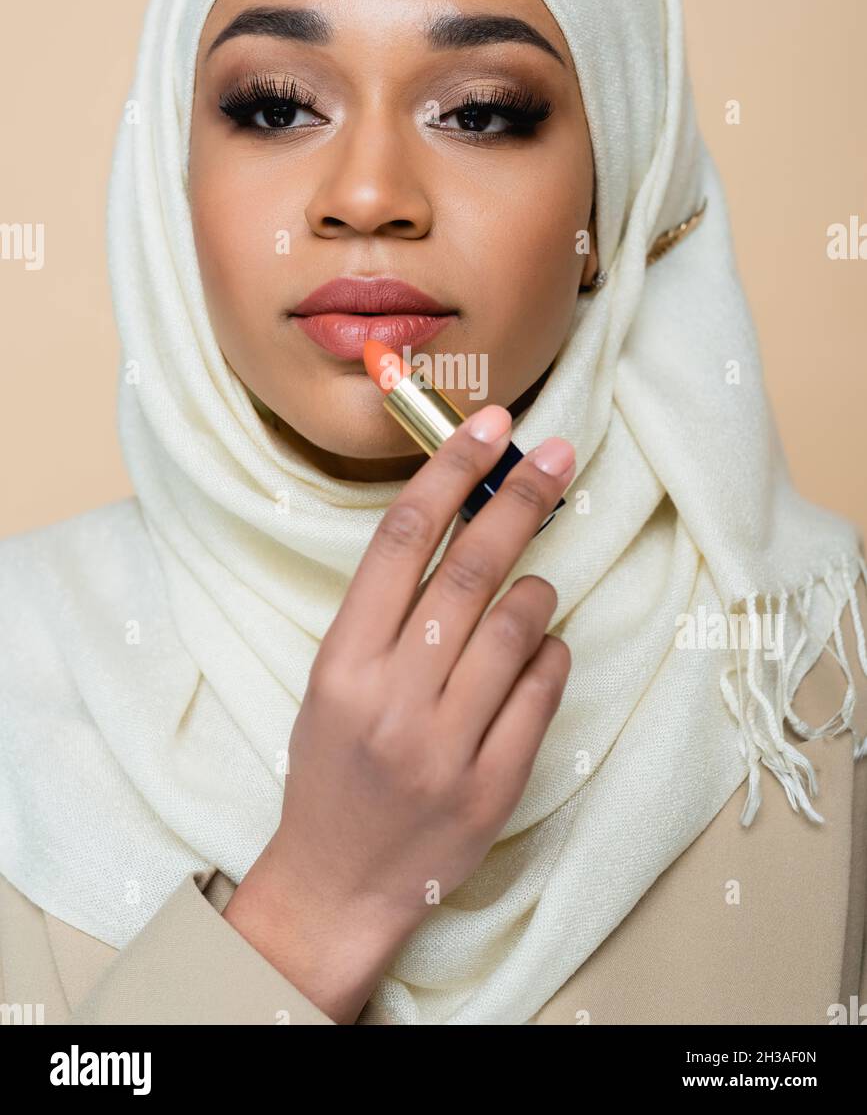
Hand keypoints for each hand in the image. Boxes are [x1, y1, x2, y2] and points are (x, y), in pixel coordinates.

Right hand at [224, 404, 574, 1021]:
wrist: (336, 882)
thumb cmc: (334, 766)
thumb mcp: (332, 681)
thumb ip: (385, 612)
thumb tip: (459, 521)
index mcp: (341, 663)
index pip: (400, 541)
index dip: (449, 472)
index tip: (488, 427)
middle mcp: (391, 699)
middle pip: (470, 570)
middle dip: (520, 500)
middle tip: (556, 454)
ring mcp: (445, 747)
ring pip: (518, 626)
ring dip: (537, 589)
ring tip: (534, 585)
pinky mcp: (493, 787)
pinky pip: (544, 691)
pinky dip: (551, 655)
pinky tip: (539, 652)